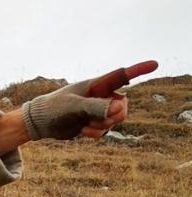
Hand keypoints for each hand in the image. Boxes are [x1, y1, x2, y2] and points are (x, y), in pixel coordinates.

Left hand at [18, 61, 157, 142]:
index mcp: (97, 85)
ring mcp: (99, 109)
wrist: (41, 123)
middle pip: (123, 105)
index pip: (122, 75)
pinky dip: (97, 133)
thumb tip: (118, 108)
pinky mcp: (96, 122)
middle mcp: (101, 95)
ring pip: (116, 119)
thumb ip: (95, 107)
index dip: (140, 69)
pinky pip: (107, 129)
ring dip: (103, 126)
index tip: (156, 64)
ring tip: (85, 125)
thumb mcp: (73, 107)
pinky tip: (83, 131)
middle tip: (95, 119)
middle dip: (113, 115)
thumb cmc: (54, 108)